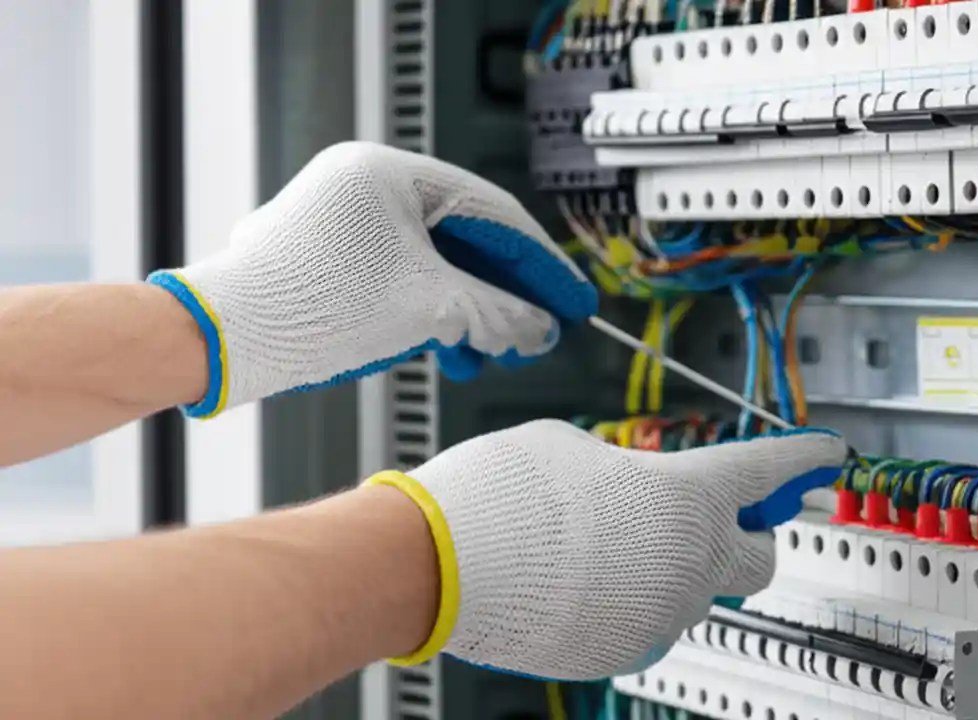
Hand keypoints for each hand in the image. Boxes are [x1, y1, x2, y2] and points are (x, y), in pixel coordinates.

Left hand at [148, 141, 596, 417]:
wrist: (219, 342)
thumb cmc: (314, 308)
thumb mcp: (427, 308)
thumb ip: (497, 313)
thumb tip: (543, 329)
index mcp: (388, 173)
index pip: (490, 213)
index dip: (540, 265)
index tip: (573, 302)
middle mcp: (364, 188)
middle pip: (463, 241)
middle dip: (504, 297)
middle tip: (540, 334)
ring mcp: (343, 223)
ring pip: (433, 267)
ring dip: (470, 315)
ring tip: (493, 357)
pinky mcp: (329, 261)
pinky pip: (401, 281)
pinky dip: (432, 317)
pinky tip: (453, 353)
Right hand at [366, 420, 845, 680]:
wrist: (436, 566)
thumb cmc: (500, 495)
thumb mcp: (575, 449)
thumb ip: (631, 472)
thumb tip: (640, 491)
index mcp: (687, 496)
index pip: (768, 469)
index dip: (803, 457)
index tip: (827, 454)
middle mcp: (690, 563)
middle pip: (758, 562)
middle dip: (746, 538)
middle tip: (715, 520)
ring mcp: (660, 617)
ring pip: (695, 596)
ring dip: (673, 570)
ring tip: (604, 547)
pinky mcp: (624, 652)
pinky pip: (648, 623)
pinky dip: (631, 601)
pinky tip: (582, 579)